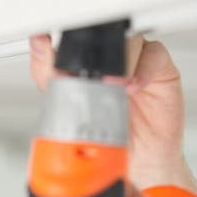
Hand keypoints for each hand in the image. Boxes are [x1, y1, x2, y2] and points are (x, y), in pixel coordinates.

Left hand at [29, 33, 186, 186]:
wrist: (141, 161)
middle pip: (101, 35)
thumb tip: (37, 48)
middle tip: (84, 75)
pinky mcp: (160, 68)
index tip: (45, 40)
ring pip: (129, 39)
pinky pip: (154, 55)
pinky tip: (133, 87)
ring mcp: (136, 60)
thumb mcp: (72, 115)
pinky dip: (143, 69)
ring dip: (120, 60)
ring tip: (112, 85)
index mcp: (86, 63)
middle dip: (91, 53)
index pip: (71, 39)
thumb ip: (52, 81)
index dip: (59, 39)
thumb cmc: (111, 138)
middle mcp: (110, 58)